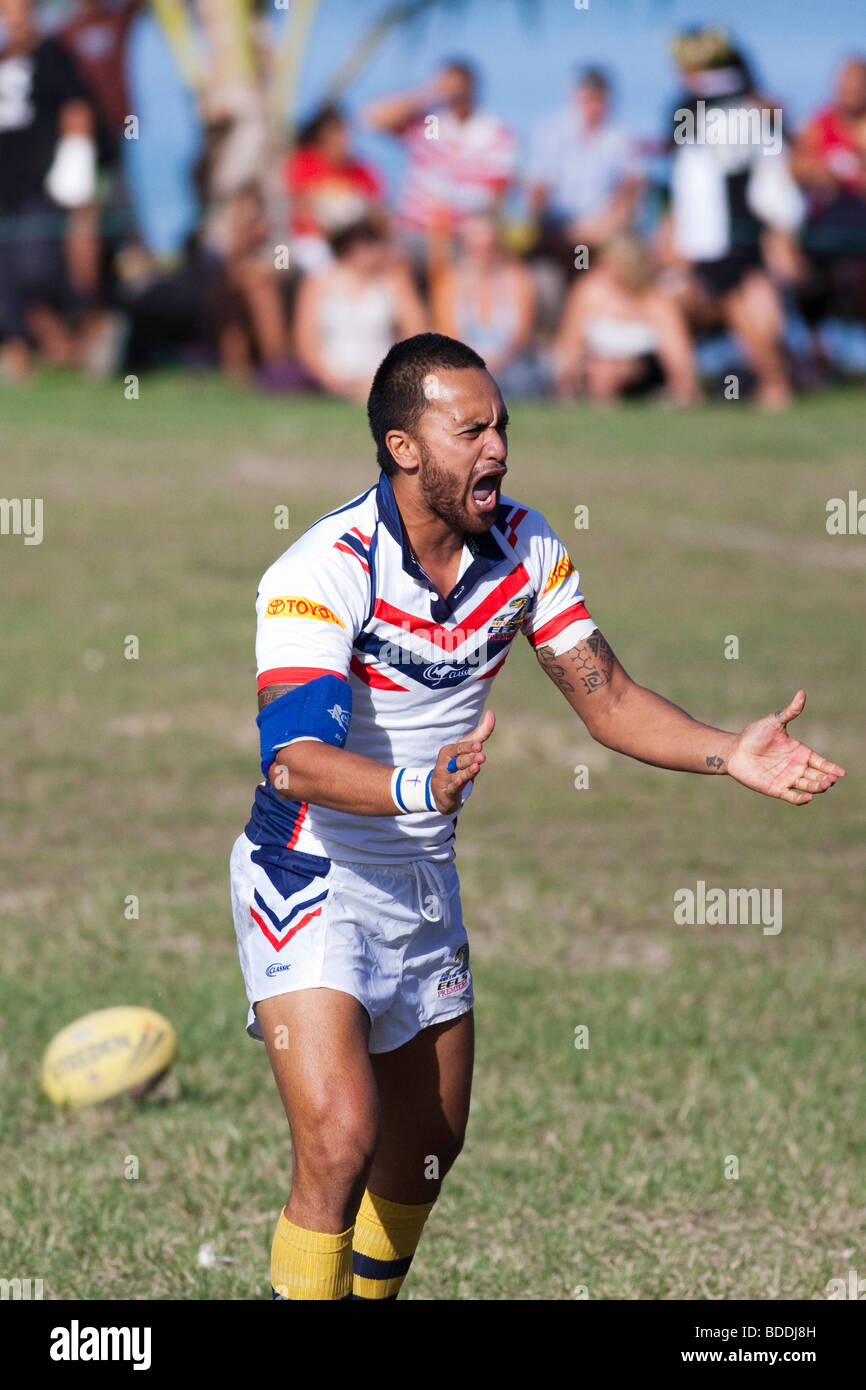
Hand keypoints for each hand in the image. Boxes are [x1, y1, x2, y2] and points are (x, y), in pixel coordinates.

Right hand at [431, 710, 494, 813]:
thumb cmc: (456, 766)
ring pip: (457, 773)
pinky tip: (462, 781)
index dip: (469, 746)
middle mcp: (445, 763)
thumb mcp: (467, 750)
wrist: (441, 791)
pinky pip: (452, 786)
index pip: (460, 747)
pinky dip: (456, 783)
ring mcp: (445, 777)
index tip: (479, 746)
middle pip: (460, 760)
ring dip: (467, 771)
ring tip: (476, 767)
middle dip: (470, 757)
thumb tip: (492, 713)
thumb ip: (480, 733)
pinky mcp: (447, 791)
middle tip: (481, 756)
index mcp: (450, 751)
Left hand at [727, 690, 845, 805]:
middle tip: (831, 779)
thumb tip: (802, 693)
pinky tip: (808, 798)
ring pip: (808, 787)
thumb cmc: (754, 735)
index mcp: (800, 752)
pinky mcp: (775, 789)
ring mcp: (787, 779)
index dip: (831, 768)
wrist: (734, 750)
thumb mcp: (774, 722)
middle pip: (818, 776)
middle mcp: (796, 767)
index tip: (841, 773)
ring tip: (824, 785)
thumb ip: (789, 711)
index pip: (821, 762)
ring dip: (817, 787)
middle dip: (826, 779)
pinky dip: (800, 799)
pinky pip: (791, 797)